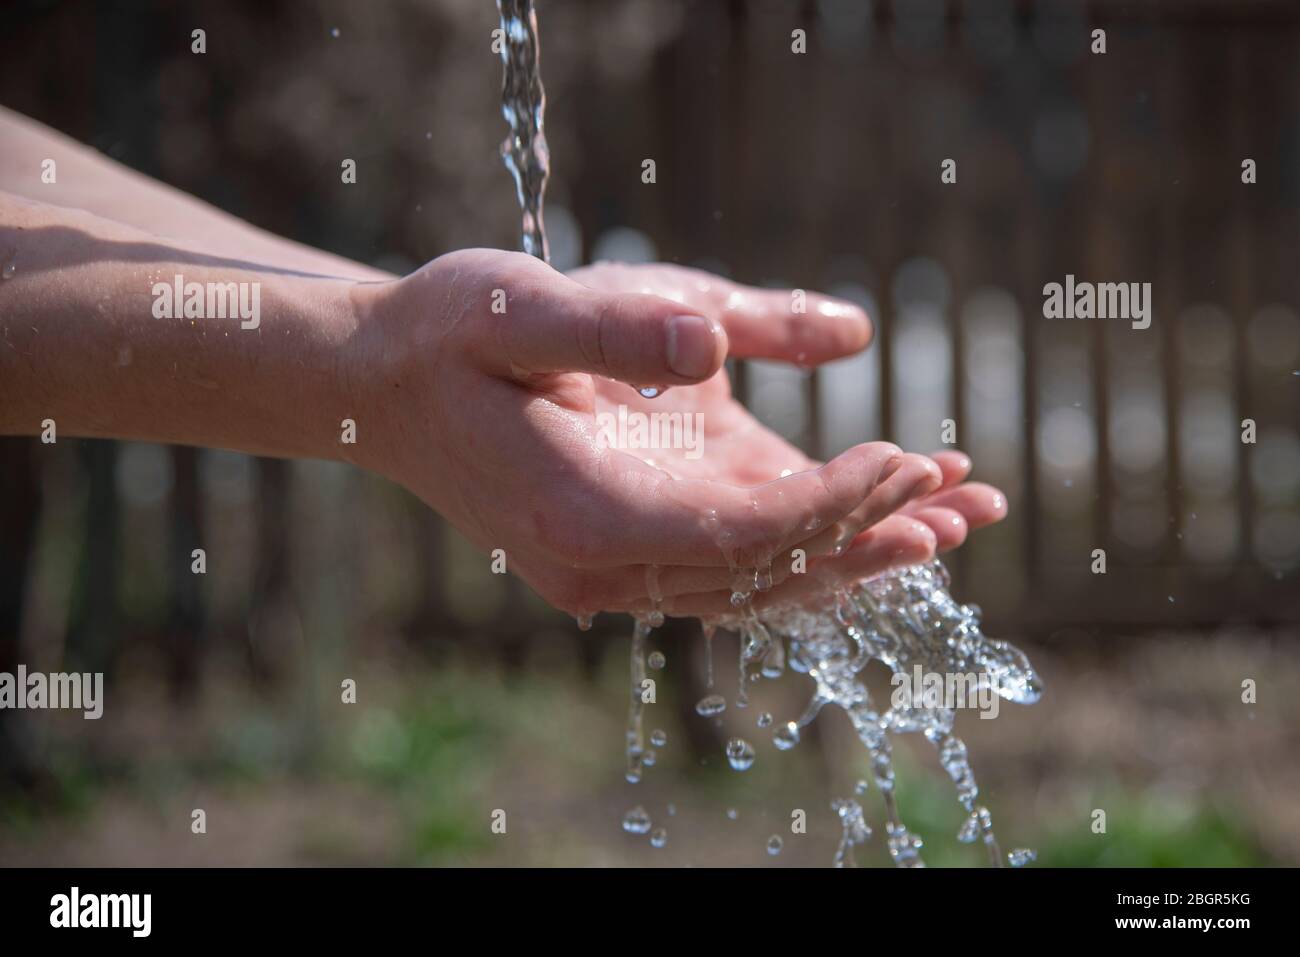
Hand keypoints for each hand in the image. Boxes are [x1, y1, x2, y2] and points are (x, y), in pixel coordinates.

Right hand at [357, 249, 947, 618]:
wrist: (382, 386)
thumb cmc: (445, 337)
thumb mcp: (518, 308)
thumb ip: (617, 325)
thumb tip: (718, 342)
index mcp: (581, 514)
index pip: (737, 534)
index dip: (830, 503)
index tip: (906, 456)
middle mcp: (604, 563)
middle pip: (765, 571)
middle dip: (871, 536)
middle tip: (971, 503)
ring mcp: (615, 565)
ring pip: (759, 576)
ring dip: (857, 545)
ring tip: (957, 511)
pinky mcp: (628, 542)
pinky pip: (734, 556)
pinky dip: (809, 534)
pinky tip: (875, 508)